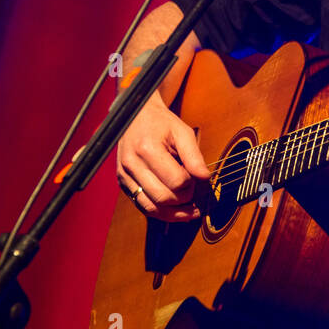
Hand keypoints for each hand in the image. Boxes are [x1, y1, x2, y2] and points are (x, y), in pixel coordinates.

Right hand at [116, 95, 209, 221]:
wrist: (135, 115)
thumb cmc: (160, 122)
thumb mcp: (182, 131)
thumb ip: (194, 156)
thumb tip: (205, 178)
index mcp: (147, 149)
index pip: (176, 181)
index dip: (191, 184)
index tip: (197, 178)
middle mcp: (132, 164)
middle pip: (163, 198)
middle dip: (184, 199)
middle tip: (194, 191)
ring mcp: (124, 175)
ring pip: (151, 208)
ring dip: (173, 213)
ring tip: (191, 211)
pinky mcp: (123, 182)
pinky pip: (142, 205)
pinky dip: (160, 212)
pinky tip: (176, 210)